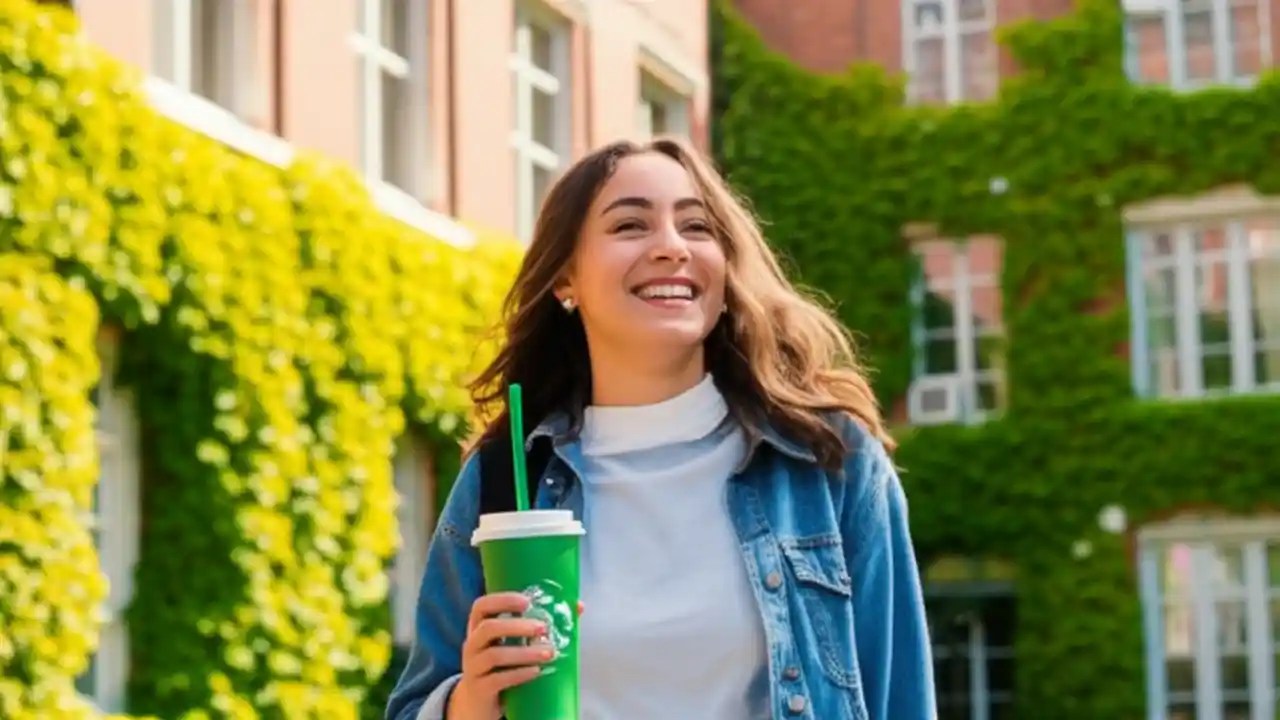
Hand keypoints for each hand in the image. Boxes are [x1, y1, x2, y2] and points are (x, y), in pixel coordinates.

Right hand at [447, 593, 583, 719]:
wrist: (479, 704)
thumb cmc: (501, 666)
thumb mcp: (511, 645)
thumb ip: (538, 626)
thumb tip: (578, 607)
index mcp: (479, 628)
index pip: (481, 606)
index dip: (502, 600)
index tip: (527, 601)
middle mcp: (472, 645)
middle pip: (488, 628)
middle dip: (517, 626)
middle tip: (544, 628)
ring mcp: (473, 667)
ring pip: (494, 655)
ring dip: (524, 652)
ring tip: (549, 653)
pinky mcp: (480, 689)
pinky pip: (497, 679)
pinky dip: (519, 674)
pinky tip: (536, 672)